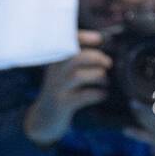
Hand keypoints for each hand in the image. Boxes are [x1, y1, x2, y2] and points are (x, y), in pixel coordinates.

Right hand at [23, 31, 111, 145]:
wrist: (44, 118)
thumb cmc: (63, 91)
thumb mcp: (66, 72)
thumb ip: (81, 59)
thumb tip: (110, 47)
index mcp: (57, 61)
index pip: (67, 42)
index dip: (84, 37)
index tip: (99, 39)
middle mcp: (54, 72)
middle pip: (74, 57)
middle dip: (96, 57)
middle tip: (107, 64)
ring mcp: (57, 88)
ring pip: (78, 76)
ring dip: (99, 76)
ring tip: (105, 81)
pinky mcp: (62, 103)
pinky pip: (83, 96)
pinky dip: (98, 94)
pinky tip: (102, 94)